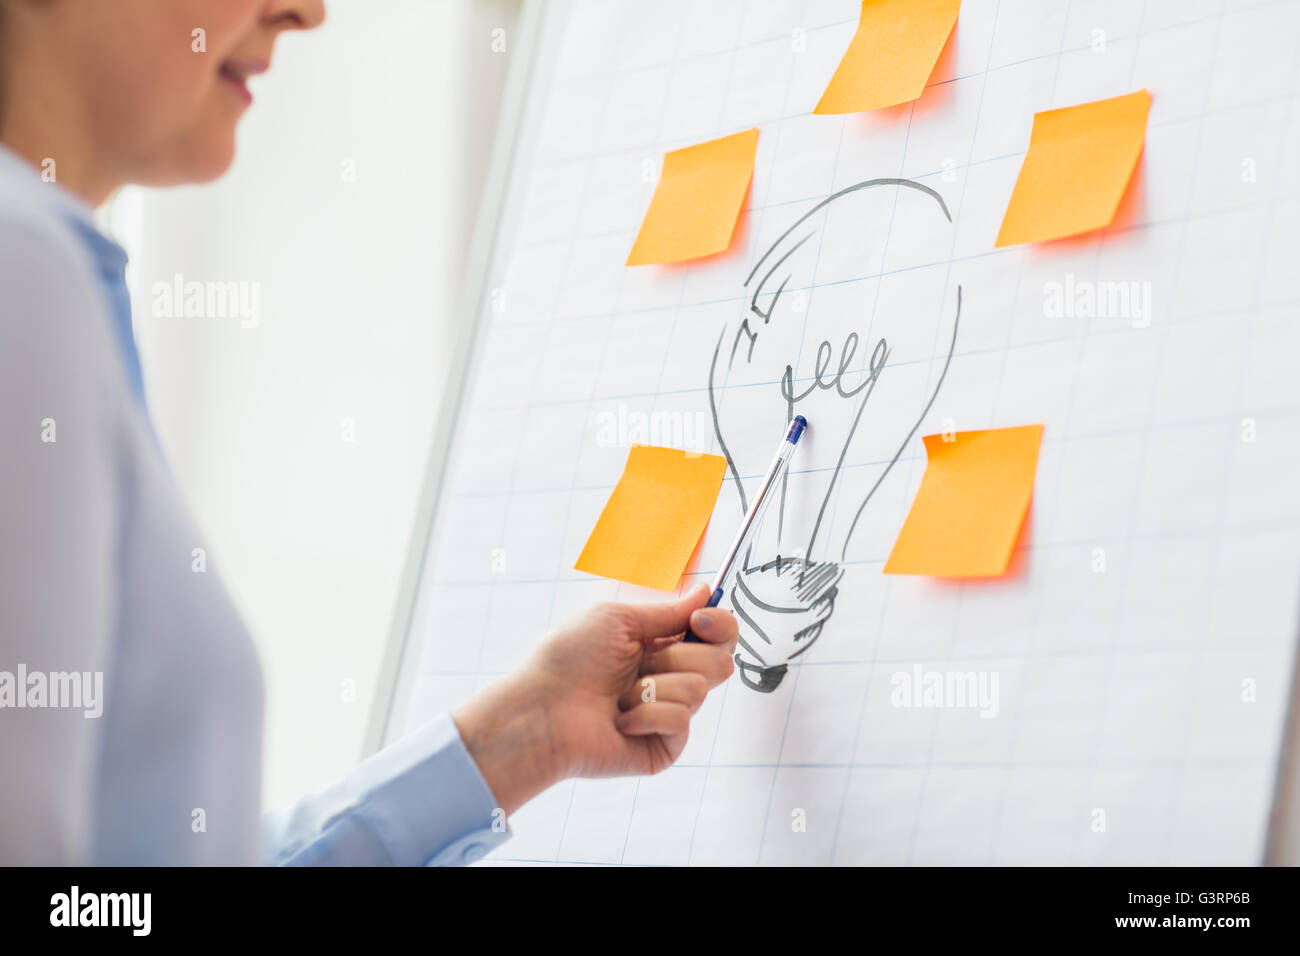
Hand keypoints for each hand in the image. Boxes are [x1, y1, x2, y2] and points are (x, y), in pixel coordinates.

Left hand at [450, 584, 736, 815]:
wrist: (542, 710)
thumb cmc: (569, 658)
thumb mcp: (618, 619)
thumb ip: (669, 611)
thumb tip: (707, 592)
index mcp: (662, 645)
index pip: (718, 634)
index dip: (720, 624)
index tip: (698, 621)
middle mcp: (671, 679)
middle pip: (721, 661)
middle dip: (678, 656)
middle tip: (641, 661)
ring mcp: (670, 714)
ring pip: (699, 689)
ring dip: (654, 685)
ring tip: (619, 695)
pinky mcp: (666, 746)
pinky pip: (682, 720)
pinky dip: (647, 714)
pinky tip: (621, 721)